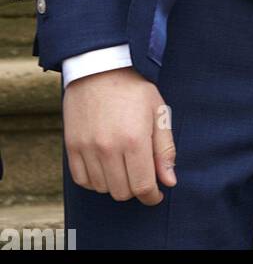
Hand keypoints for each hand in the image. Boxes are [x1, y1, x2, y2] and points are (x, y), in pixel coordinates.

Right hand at [63, 66, 176, 204]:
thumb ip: (165, 150)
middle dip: (135, 188)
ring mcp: (87, 148)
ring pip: (102, 188)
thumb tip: (169, 181)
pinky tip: (105, 165)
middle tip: (141, 173)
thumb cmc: (134, 88)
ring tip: (123, 164)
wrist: (101, 67)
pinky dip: (95, 179)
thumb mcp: (159, 112)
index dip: (152, 196)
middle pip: (122, 192)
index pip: (143, 187)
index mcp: (135, 140)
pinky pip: (82, 180)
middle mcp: (109, 148)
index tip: (156, 194)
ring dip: (115, 183)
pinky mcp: (72, 146)